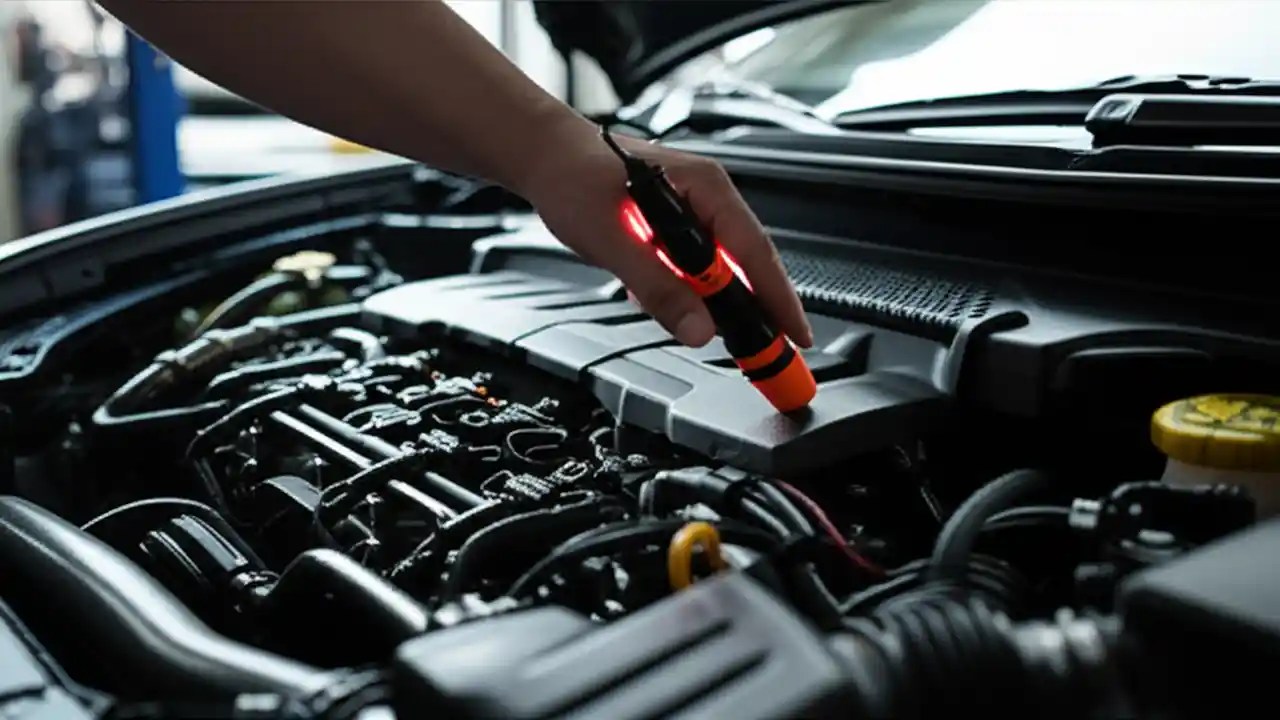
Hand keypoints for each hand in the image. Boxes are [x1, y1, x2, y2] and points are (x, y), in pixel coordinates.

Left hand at [515, 121, 812, 348]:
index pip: (756, 253)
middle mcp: (705, 198)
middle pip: (744, 265)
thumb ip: (659, 287)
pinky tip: (655, 300)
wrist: (543, 157)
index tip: (797, 335)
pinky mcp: (669, 229)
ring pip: (714, 271)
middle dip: (753, 310)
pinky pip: (688, 269)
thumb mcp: (614, 240)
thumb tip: (699, 329)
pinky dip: (680, 292)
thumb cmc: (575, 175)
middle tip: (762, 354)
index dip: (780, 298)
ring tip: (699, 327)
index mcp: (705, 188)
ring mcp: (689, 213)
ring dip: (707, 303)